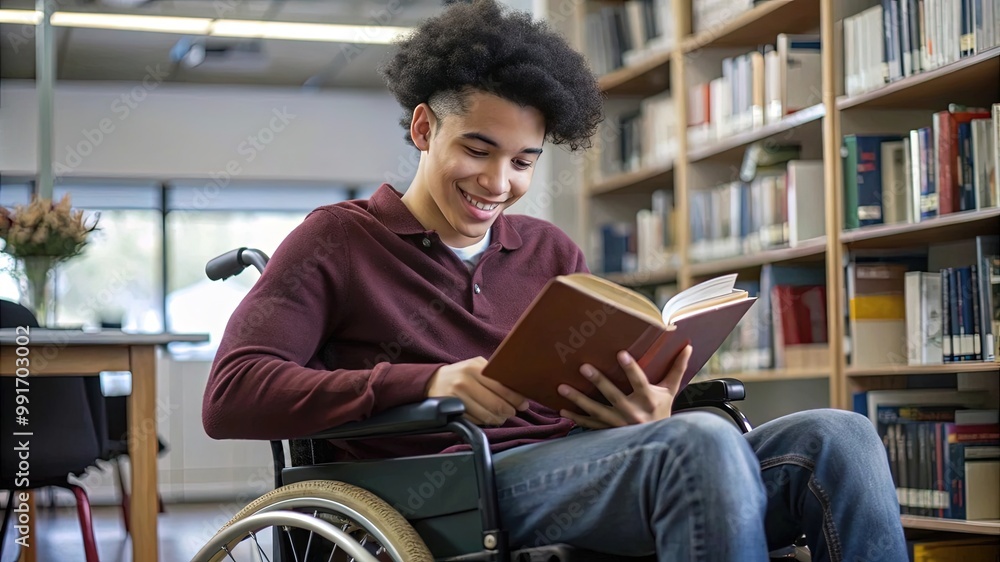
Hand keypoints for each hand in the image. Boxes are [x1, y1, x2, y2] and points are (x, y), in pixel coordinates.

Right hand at [426, 357, 529, 425]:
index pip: (501, 387)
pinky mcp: (452, 411)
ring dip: (498, 419)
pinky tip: (488, 417)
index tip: (524, 404)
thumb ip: (493, 374)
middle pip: (496, 404)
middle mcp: (465, 382)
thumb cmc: (461, 374)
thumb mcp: (476, 366)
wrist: (433, 382)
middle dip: (509, 411)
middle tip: (513, 412)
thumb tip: (517, 388)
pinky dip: (485, 421)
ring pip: (486, 415)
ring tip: (502, 416)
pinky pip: (475, 421)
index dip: (516, 398)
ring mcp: (457, 398)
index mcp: (474, 368)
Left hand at [557, 345, 692, 428]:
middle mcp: (633, 413)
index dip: (631, 369)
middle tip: (583, 367)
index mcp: (649, 400)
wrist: (659, 443)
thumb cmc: (662, 410)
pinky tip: (562, 408)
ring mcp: (619, 424)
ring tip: (562, 387)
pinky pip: (590, 425)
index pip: (640, 382)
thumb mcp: (671, 391)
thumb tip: (688, 346)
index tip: (621, 353)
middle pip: (614, 396)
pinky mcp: (609, 432)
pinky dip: (576, 417)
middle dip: (599, 381)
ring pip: (597, 411)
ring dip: (579, 399)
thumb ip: (677, 369)